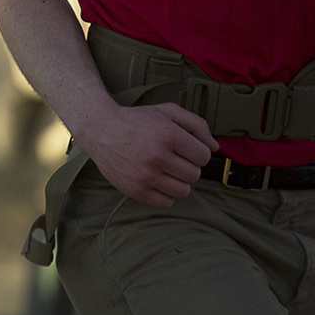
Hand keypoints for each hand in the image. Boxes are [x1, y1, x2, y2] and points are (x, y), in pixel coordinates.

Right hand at [75, 103, 215, 207]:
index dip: (198, 151)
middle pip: (195, 174)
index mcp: (167, 134)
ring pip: (184, 191)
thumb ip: (196, 124)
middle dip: (188, 166)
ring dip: (179, 181)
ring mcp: (145, 175)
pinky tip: (157, 180)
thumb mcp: (167, 111)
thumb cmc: (136, 120)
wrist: (100, 129)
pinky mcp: (136, 190)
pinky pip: (167, 202)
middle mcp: (157, 156)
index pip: (204, 156)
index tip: (186, 148)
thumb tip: (214, 147)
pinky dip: (165, 193)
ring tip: (166, 170)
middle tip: (174, 158)